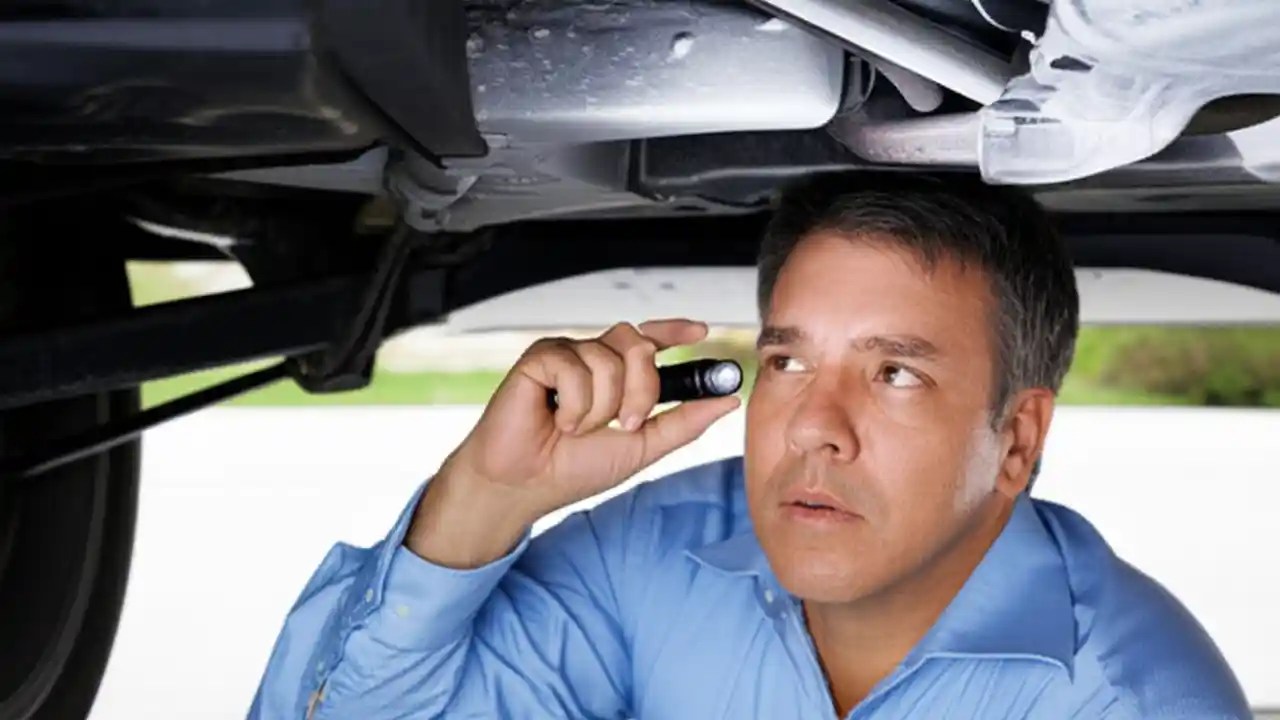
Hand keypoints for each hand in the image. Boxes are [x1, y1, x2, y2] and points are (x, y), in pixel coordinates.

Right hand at [407, 319, 740, 566]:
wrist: (526, 486)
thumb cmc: (573, 469)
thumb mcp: (643, 448)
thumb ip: (684, 423)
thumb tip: (727, 400)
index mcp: (616, 375)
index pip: (650, 339)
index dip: (675, 330)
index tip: (701, 333)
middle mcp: (592, 358)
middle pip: (638, 344)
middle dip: (642, 389)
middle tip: (626, 423)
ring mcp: (566, 354)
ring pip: (609, 359)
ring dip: (601, 407)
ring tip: (576, 428)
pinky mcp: (539, 358)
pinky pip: (575, 366)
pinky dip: (574, 404)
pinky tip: (556, 418)